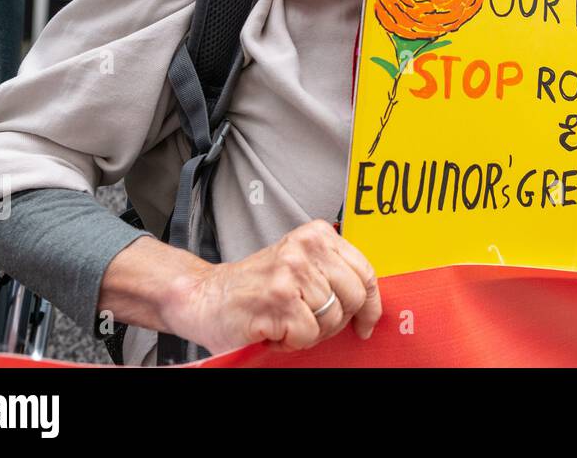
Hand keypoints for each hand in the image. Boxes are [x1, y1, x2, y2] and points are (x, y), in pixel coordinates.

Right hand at [165, 219, 381, 355]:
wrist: (204, 298)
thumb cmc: (256, 286)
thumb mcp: (300, 265)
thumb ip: (333, 272)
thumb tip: (371, 301)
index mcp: (317, 235)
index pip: (364, 270)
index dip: (371, 302)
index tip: (367, 321)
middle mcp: (305, 248)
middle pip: (353, 296)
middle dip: (338, 320)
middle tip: (311, 323)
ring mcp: (291, 272)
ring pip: (332, 318)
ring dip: (311, 332)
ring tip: (287, 322)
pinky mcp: (278, 300)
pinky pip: (309, 334)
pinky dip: (293, 341)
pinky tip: (275, 329)